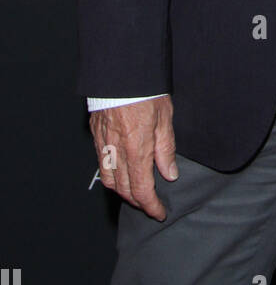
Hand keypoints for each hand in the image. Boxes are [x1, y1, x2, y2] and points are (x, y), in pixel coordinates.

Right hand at [89, 95, 176, 219]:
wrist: (120, 72)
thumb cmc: (145, 92)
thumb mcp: (164, 119)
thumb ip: (166, 149)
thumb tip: (170, 175)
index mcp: (136, 150)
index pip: (142, 191)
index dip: (151, 206)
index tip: (159, 213)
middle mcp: (117, 152)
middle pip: (125, 190)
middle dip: (138, 203)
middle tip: (151, 205)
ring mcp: (104, 145)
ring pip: (110, 181)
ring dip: (123, 192)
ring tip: (136, 194)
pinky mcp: (96, 136)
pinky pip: (102, 165)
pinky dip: (111, 176)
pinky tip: (120, 174)